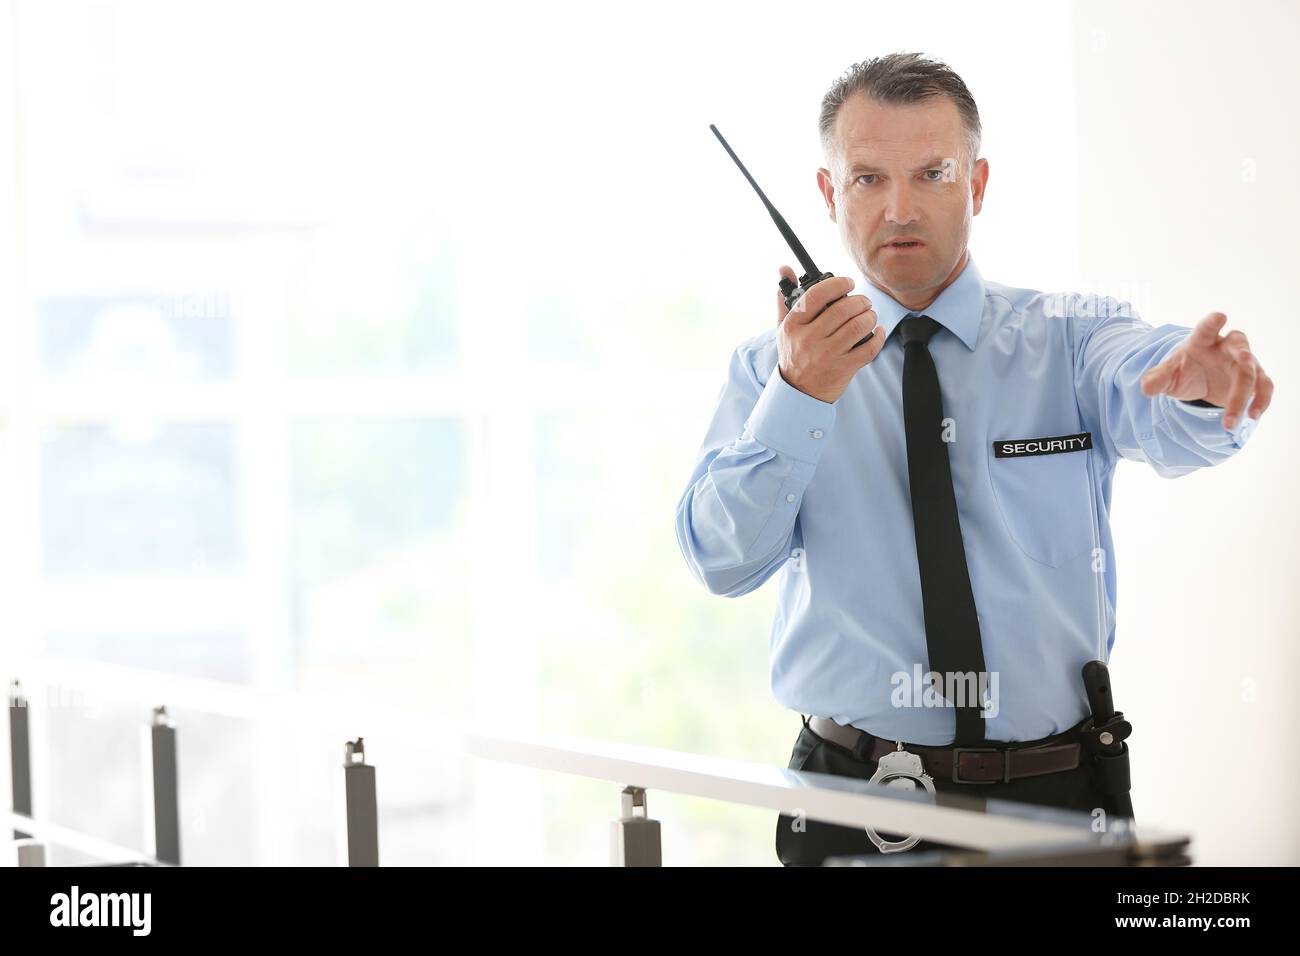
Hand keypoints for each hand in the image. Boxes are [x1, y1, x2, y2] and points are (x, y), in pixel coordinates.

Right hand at [775, 265, 885, 403]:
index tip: (848, 283)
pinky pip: (868, 348)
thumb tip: (784, 268)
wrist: (799, 391)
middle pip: (842, 309)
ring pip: (858, 326)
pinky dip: (878, 336)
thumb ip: (785, 297)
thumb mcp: (784, 327)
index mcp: (794, 325)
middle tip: (863, 301)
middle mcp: (809, 339)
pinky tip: (878, 330)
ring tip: (869, 314)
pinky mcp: (843, 368)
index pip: (816, 295)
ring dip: (870, 316)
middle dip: (859, 300)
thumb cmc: (794, 354)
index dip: (837, 284)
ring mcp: (827, 355)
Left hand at [1140, 312, 1273, 429]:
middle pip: (1239, 347)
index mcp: (1202, 341)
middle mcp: (1227, 347)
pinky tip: (1252, 417)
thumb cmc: (1183, 371)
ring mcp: (1245, 362)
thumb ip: (1157, 379)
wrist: (1199, 380)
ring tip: (1238, 418)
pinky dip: (1261, 401)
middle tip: (1244, 359)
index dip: (1212, 322)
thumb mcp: (1167, 375)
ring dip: (1246, 395)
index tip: (1220, 316)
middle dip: (1243, 353)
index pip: (1206, 329)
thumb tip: (1146, 388)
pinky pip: (1264, 387)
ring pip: (1252, 373)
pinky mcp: (1255, 378)